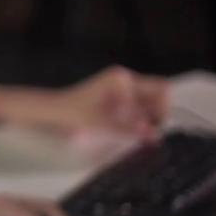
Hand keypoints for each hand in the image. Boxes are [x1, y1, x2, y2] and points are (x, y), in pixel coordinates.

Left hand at [8, 66, 168, 138]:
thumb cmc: (73, 113)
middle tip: (148, 133)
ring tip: (138, 133)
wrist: (52, 110)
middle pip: (157, 93)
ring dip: (148, 117)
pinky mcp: (117, 95)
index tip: (154, 128)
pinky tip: (130, 129)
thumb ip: (128, 128)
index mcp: (122, 79)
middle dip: (158, 113)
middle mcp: (125, 78)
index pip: (160, 89)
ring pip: (148, 100)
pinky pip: (138, 104)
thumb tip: (155, 136)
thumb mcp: (101, 123)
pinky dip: (139, 117)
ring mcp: (121, 86)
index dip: (162, 109)